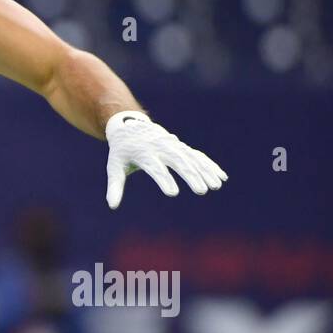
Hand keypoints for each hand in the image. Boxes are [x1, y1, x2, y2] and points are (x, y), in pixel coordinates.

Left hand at [104, 111, 226, 209]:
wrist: (130, 126)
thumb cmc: (122, 151)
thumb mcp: (114, 166)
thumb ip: (114, 186)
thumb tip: (111, 206)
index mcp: (143, 153)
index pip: (155, 168)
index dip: (164, 179)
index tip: (173, 192)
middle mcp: (160, 148)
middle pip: (178, 162)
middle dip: (190, 176)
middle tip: (201, 191)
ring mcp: (173, 146)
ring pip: (191, 158)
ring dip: (205, 171)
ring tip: (216, 185)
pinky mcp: (181, 147)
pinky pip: (197, 156)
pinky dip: (209, 165)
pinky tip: (221, 176)